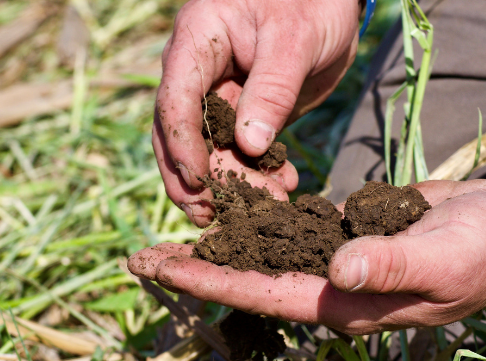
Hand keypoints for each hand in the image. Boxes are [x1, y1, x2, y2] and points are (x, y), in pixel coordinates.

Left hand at [128, 179, 485, 333]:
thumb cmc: (482, 251)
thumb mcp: (442, 260)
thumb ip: (390, 266)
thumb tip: (337, 270)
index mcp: (344, 302)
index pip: (261, 292)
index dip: (208, 279)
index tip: (163, 267)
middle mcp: (330, 287)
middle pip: (248, 277)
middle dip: (196, 266)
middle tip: (142, 254)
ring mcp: (335, 263)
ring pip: (263, 254)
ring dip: (219, 243)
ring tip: (173, 232)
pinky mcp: (345, 234)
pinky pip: (291, 231)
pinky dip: (257, 222)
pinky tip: (229, 213)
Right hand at [154, 0, 359, 226]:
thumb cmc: (311, 1)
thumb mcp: (295, 40)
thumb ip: (272, 90)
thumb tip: (249, 147)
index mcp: (196, 41)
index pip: (175, 100)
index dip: (181, 144)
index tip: (198, 182)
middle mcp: (196, 72)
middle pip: (179, 135)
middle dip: (197, 178)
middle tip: (215, 215)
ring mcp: (216, 94)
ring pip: (208, 150)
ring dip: (233, 183)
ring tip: (271, 203)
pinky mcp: (240, 113)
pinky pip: (237, 151)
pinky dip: (256, 174)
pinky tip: (283, 187)